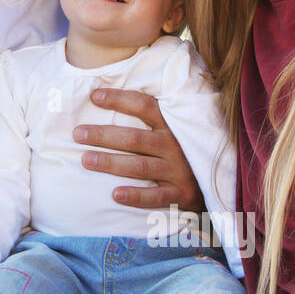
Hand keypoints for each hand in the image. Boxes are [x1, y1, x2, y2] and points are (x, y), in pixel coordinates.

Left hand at [74, 88, 203, 213]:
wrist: (217, 182)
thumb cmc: (181, 151)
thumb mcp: (171, 130)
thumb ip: (147, 118)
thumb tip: (103, 99)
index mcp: (171, 125)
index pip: (144, 106)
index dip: (119, 99)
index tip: (93, 96)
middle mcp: (174, 146)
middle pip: (134, 138)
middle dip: (104, 135)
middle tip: (78, 134)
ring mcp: (178, 171)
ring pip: (140, 166)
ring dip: (111, 163)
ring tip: (86, 160)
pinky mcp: (180, 195)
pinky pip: (156, 197)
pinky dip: (136, 196)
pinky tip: (115, 194)